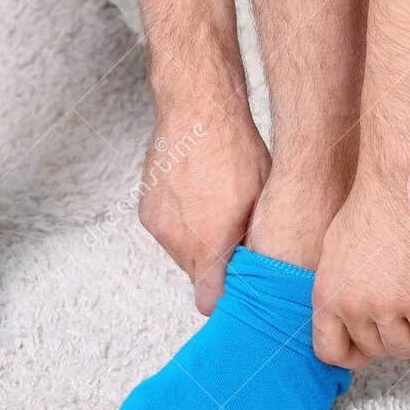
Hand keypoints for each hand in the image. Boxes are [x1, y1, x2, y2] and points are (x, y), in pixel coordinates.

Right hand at [137, 104, 269, 314]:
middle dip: (215, 265)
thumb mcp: (263, 201)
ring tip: (215, 211)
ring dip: (197, 242)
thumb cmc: (236, 149)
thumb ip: (255, 245)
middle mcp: (178, 240)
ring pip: (181, 252)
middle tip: (234, 238)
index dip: (225, 298)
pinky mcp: (146, 209)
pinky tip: (197, 199)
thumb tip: (261, 272)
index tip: (237, 290)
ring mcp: (158, 225)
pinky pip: (166, 231)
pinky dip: (180, 224)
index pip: (209, 301)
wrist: (198, 108)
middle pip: (196, 276)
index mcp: (209, 245)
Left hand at [311, 173, 409, 369]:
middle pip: (375, 350)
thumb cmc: (373, 205)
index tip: (375, 339)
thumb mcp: (338, 251)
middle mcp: (351, 306)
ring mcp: (383, 306)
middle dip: (396, 332)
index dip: (354, 354)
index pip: (329, 352)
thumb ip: (343, 287)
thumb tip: (358, 313)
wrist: (399, 182)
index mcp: (325, 296)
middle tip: (409, 303)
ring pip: (405, 349)